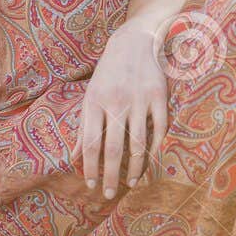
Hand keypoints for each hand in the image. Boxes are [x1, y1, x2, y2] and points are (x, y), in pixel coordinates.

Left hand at [79, 25, 169, 198]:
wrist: (134, 41)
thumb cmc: (108, 73)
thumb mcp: (90, 96)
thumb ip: (84, 127)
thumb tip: (75, 158)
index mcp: (95, 102)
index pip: (91, 144)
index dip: (90, 167)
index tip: (90, 184)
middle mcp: (117, 103)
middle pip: (113, 149)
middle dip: (110, 176)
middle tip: (108, 194)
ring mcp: (140, 100)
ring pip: (138, 144)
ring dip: (135, 168)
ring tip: (131, 184)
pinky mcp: (159, 97)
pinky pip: (159, 130)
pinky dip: (156, 148)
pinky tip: (151, 161)